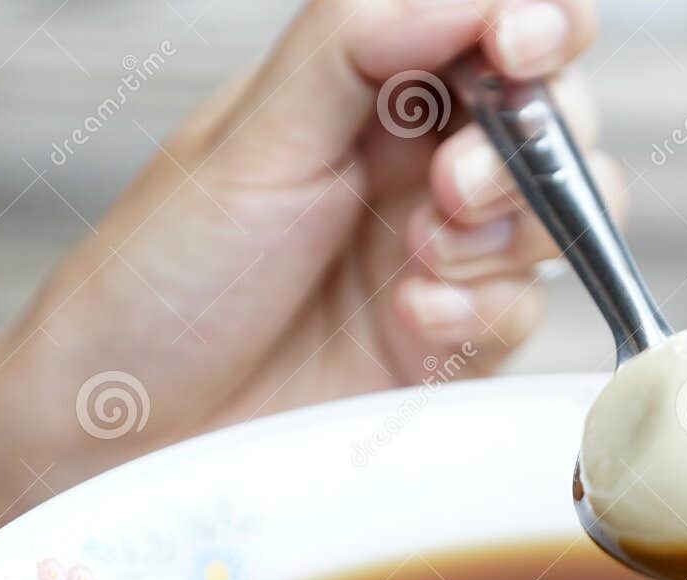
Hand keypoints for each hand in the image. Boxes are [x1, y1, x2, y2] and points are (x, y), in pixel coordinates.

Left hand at [0, 0, 619, 481]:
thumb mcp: (249, 142)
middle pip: (550, 121)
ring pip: (557, 217)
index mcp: (365, 91)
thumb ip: (355, 47)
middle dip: (527, 142)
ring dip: (506, 230)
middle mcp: (412, 166)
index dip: (533, 24)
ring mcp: (440, 255)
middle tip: (453, 181)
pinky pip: (522, 311)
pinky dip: (482, 309)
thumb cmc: (158, 284)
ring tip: (421, 255)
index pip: (489, 26)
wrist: (129, 431)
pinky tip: (413, 319)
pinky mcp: (452, 342)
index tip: (517, 44)